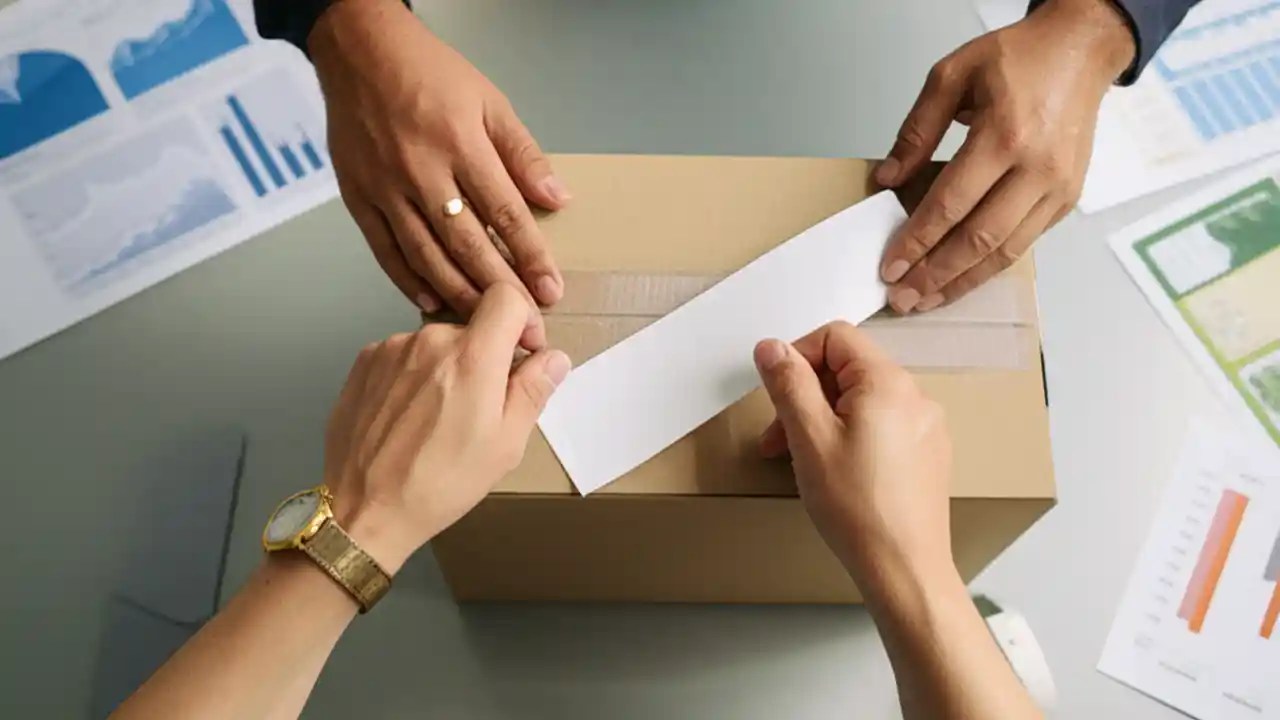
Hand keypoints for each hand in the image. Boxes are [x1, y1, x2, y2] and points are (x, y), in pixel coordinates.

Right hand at [310, 0, 570, 348]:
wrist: (359, 50)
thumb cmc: (429, 72)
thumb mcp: (489, 101)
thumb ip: (522, 154)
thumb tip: (556, 198)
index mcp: (460, 143)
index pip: (504, 212)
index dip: (530, 256)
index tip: (551, 289)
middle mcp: (421, 171)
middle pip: (467, 245)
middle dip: (502, 292)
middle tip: (527, 328)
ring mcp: (385, 188)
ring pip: (426, 256)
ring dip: (460, 295)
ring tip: (486, 327)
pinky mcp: (357, 197)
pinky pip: (385, 251)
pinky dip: (408, 281)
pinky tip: (432, 302)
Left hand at [322, 285, 570, 572]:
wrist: (364, 509)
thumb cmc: (438, 484)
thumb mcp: (505, 445)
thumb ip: (533, 391)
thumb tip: (553, 358)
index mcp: (471, 358)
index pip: (506, 297)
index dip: (524, 319)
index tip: (524, 351)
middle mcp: (429, 340)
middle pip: (473, 327)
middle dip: (486, 358)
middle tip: (481, 408)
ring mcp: (391, 349)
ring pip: (437, 343)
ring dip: (448, 369)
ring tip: (439, 420)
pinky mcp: (365, 363)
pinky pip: (405, 355)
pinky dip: (415, 376)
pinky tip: (411, 417)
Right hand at [752, 323, 951, 581]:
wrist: (904, 567)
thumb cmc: (856, 507)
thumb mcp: (809, 439)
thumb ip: (789, 385)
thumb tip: (771, 346)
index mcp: (887, 382)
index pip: (836, 337)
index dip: (798, 357)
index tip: (775, 394)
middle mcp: (915, 396)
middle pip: (849, 370)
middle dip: (807, 395)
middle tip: (777, 438)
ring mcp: (926, 426)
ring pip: (863, 401)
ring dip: (824, 419)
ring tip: (801, 460)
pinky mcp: (928, 454)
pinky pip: (882, 426)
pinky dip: (851, 436)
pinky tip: (836, 473)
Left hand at [876, 0, 1134, 312]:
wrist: (1080, 51)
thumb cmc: (1017, 58)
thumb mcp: (952, 75)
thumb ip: (916, 131)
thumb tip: (886, 179)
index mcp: (1005, 135)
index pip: (951, 204)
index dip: (917, 241)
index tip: (889, 266)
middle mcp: (1037, 168)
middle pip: (979, 238)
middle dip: (935, 275)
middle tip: (901, 298)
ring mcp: (1058, 188)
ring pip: (1006, 251)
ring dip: (962, 282)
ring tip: (925, 300)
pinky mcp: (1067, 198)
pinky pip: (1025, 242)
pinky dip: (990, 266)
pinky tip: (962, 278)